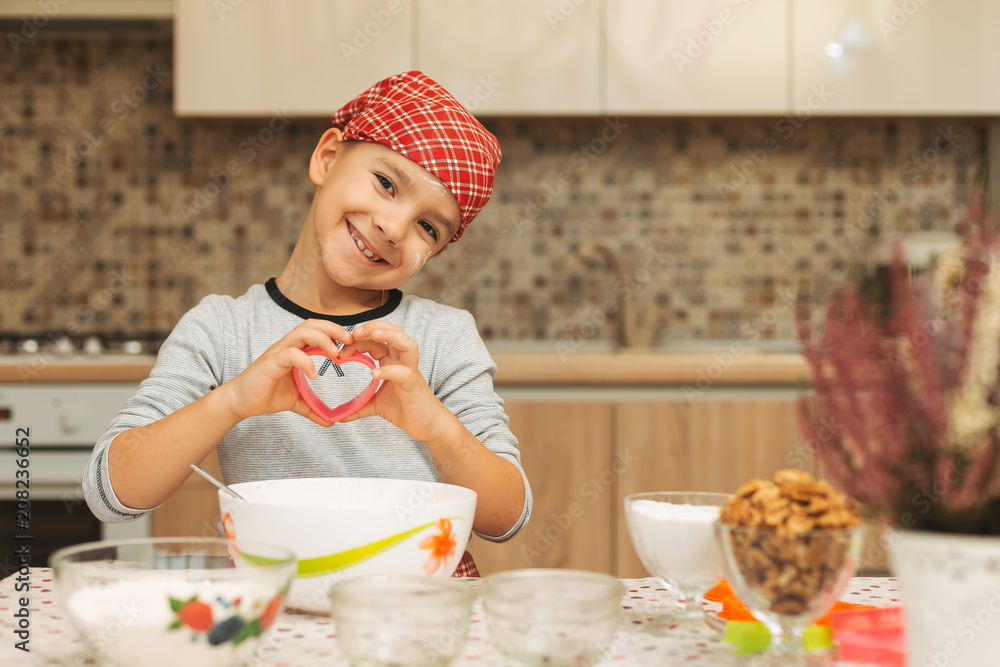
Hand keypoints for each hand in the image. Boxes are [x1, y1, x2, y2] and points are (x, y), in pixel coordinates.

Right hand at [222, 319, 353, 425]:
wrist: (240, 401)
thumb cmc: (266, 394)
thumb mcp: (296, 401)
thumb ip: (313, 407)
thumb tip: (330, 421)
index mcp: (295, 350)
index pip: (317, 330)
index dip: (335, 332)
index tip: (352, 343)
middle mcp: (287, 346)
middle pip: (312, 324)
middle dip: (334, 329)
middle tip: (350, 341)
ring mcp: (278, 352)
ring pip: (302, 333)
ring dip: (322, 340)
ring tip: (335, 354)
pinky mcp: (270, 363)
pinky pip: (290, 354)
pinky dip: (305, 362)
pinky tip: (314, 375)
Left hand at [337, 321, 450, 440]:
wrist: (427, 425)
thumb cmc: (406, 409)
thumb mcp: (377, 405)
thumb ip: (360, 406)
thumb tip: (340, 417)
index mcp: (393, 361)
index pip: (376, 341)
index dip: (358, 340)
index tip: (340, 350)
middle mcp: (403, 361)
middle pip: (393, 332)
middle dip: (373, 327)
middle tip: (353, 332)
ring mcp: (411, 371)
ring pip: (406, 343)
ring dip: (390, 335)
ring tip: (372, 335)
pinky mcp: (414, 385)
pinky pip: (404, 372)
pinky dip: (390, 370)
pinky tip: (375, 373)